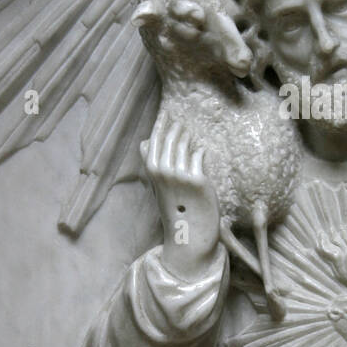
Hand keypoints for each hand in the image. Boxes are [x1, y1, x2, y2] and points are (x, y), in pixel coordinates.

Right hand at [141, 118, 220, 278]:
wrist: (189, 234)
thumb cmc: (176, 208)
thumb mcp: (159, 185)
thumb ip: (153, 163)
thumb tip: (145, 141)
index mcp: (152, 173)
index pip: (153, 141)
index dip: (159, 125)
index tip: (165, 112)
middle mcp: (164, 173)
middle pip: (168, 140)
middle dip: (173, 127)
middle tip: (179, 119)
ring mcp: (180, 176)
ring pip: (183, 146)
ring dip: (186, 136)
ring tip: (189, 132)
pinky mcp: (198, 180)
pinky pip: (198, 156)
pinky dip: (200, 151)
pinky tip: (202, 149)